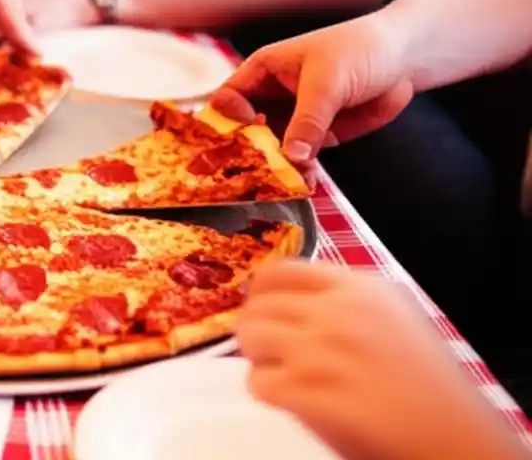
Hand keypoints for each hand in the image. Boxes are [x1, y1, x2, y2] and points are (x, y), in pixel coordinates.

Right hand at [209, 12, 413, 165]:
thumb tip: (291, 156)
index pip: (228, 98)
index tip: (243, 136)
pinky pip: (300, 158)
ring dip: (276, 166)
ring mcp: (294, 118)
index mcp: (262, 71)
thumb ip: (307, 120)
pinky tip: (305, 183)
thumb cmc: (358, 49)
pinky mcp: (317, 136)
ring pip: (272, 148)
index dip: (227, 119)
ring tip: (284, 183)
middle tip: (249, 175)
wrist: (404, 57)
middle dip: (246, 152)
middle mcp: (271, 96)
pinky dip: (300, 172)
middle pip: (244, 129)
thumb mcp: (327, 81)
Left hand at [238, 260, 524, 459]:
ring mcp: (320, 351)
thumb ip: (345, 301)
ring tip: (281, 372)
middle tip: (269, 350)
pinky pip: (258, 382)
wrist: (457, 437)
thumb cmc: (430, 383)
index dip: (261, 291)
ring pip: (251, 336)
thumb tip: (287, 300)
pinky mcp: (308, 392)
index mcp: (360, 287)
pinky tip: (290, 399)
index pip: (281, 271)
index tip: (260, 306)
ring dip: (258, 356)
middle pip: (259, 305)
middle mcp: (337, 311)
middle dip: (256, 329)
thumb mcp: (395, 317)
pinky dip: (266, 391)